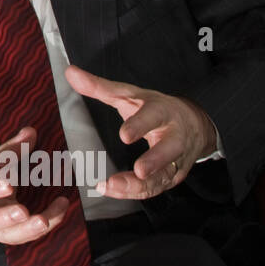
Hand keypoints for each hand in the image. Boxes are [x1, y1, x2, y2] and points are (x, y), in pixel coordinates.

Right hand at [0, 126, 70, 243]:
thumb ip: (13, 149)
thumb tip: (31, 131)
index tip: (8, 185)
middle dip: (7, 217)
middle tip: (23, 212)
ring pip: (11, 235)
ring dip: (29, 229)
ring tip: (44, 221)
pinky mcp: (14, 236)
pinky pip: (29, 235)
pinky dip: (46, 224)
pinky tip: (59, 211)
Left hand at [64, 65, 215, 198]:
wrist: (194, 124)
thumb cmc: (154, 108)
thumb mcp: (130, 94)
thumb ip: (100, 87)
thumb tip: (70, 72)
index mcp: (162, 111)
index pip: (153, 116)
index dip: (140, 125)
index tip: (124, 135)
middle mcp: (174, 136)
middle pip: (169, 149)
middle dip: (156, 160)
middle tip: (139, 171)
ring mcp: (177, 159)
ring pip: (164, 175)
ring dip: (141, 185)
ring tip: (115, 187)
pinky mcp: (174, 176)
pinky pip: (157, 188)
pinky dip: (137, 192)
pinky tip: (115, 191)